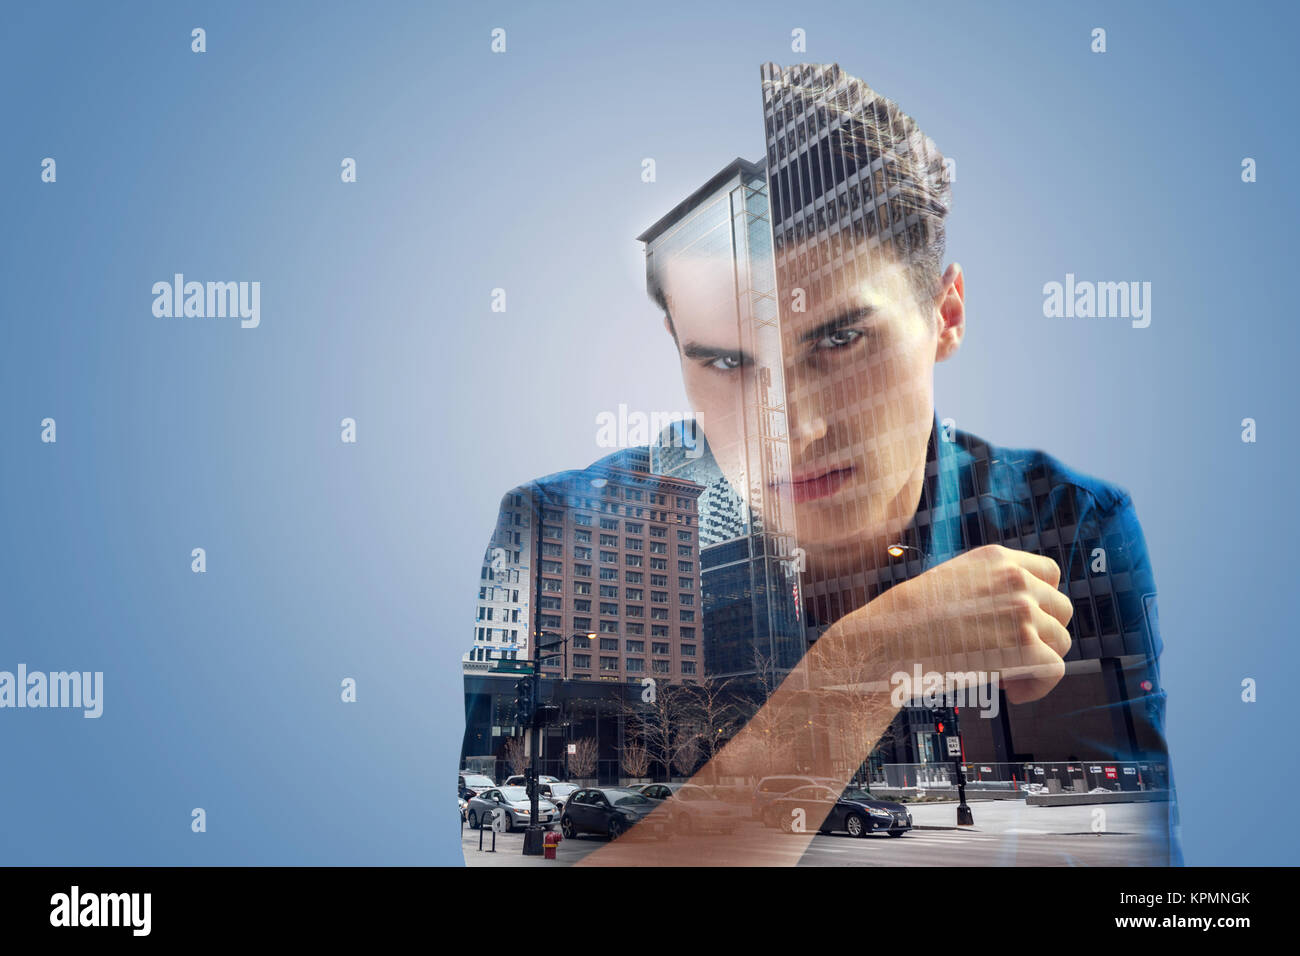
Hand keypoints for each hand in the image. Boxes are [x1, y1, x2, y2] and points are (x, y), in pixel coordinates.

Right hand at [831, 544, 1073, 704]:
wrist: (889, 641)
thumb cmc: (909, 620)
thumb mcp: (951, 581)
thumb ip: (989, 588)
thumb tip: (1021, 620)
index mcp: (997, 557)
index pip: (1050, 573)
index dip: (1042, 603)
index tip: (1022, 625)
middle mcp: (1016, 579)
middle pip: (1062, 610)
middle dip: (1042, 636)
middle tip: (1008, 656)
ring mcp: (1023, 611)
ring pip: (1061, 642)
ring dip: (1037, 663)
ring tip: (1004, 676)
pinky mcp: (1026, 646)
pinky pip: (1055, 670)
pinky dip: (1036, 687)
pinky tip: (1009, 693)